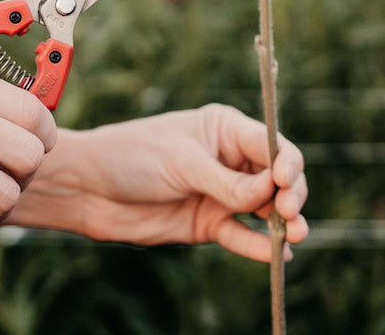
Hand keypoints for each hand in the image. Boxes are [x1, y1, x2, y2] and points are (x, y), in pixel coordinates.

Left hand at [29, 104, 307, 262]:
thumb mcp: (181, 161)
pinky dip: (260, 246)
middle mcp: (230, 160)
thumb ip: (227, 182)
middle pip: (276, 179)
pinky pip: (242, 236)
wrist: (89, 187)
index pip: (271, 144)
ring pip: (265, 210)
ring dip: (283, 222)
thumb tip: (270, 195)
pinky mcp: (209, 225)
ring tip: (295, 235)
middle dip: (290, 194)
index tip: (285, 180)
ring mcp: (221, 194)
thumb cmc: (132, 156)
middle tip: (289, 212)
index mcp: (226, 129)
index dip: (286, 162)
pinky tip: (276, 255)